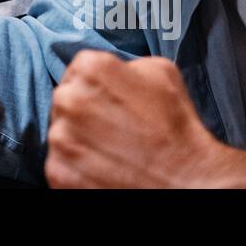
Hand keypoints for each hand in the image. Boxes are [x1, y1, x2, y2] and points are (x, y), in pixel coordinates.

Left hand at [46, 51, 245, 187]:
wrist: (186, 181)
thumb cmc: (176, 127)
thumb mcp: (161, 72)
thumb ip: (126, 64)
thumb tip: (112, 71)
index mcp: (91, 68)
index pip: (78, 69)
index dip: (94, 86)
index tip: (107, 100)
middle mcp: (69, 99)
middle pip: (65, 100)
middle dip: (83, 112)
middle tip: (110, 128)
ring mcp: (61, 138)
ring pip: (61, 133)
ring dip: (78, 140)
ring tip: (110, 150)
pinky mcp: (59, 172)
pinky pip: (59, 164)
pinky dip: (76, 168)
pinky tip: (103, 168)